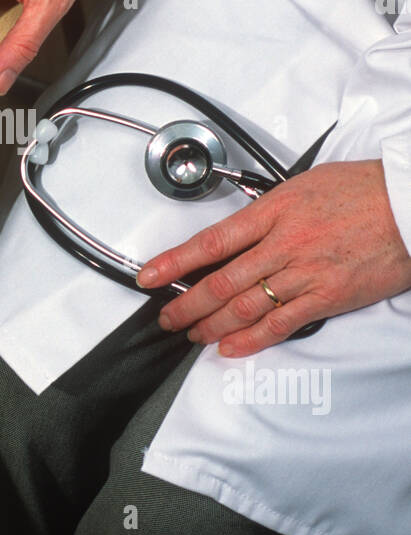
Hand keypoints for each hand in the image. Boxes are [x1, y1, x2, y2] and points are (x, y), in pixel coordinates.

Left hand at [136, 159, 410, 355]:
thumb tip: (242, 229)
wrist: (409, 205)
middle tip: (166, 316)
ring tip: (191, 333)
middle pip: (220, 281)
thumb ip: (270, 210)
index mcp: (274, 211)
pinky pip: (279, 324)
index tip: (149, 275)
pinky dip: (250, 340)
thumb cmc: (362, 191)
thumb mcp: (304, 186)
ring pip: (244, 306)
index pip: (211, 241)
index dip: (174, 262)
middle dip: (185, 303)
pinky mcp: (326, 297)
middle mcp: (284, 244)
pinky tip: (229, 348)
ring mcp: (304, 273)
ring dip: (211, 325)